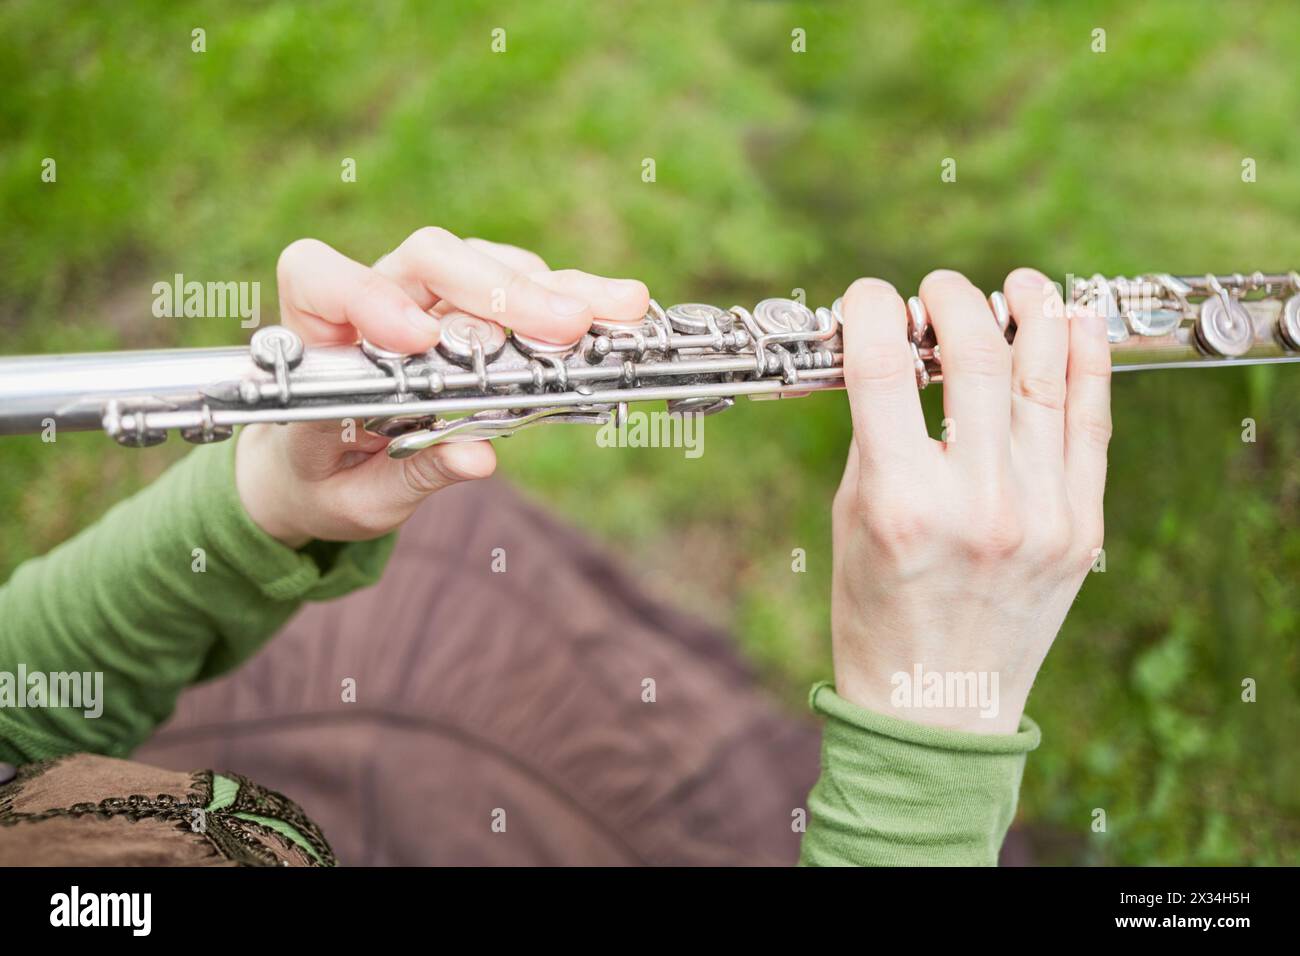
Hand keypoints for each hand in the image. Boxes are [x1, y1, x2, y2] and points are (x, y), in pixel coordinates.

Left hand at [236, 227, 649, 547]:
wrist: (321, 472)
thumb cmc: (326, 480)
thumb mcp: (359, 500)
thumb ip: (412, 477)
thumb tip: (479, 459)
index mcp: (317, 343)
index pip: (317, 277)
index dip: (365, 294)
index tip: (418, 341)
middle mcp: (373, 303)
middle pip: (429, 258)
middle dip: (501, 289)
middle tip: (568, 324)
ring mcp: (426, 302)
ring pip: (482, 264)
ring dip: (550, 288)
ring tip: (616, 311)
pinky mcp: (471, 313)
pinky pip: (517, 286)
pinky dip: (566, 297)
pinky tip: (613, 312)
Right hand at [830, 268, 1111, 732]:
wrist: (937, 705)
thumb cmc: (877, 610)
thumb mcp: (851, 517)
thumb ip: (876, 432)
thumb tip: (901, 350)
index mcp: (898, 502)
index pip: (880, 367)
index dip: (872, 309)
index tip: (870, 298)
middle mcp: (975, 502)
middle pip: (974, 353)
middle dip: (952, 299)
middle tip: (938, 293)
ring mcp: (1039, 514)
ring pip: (1043, 373)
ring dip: (1029, 309)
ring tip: (1017, 286)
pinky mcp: (1082, 527)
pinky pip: (1091, 421)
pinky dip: (1085, 360)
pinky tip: (1073, 322)